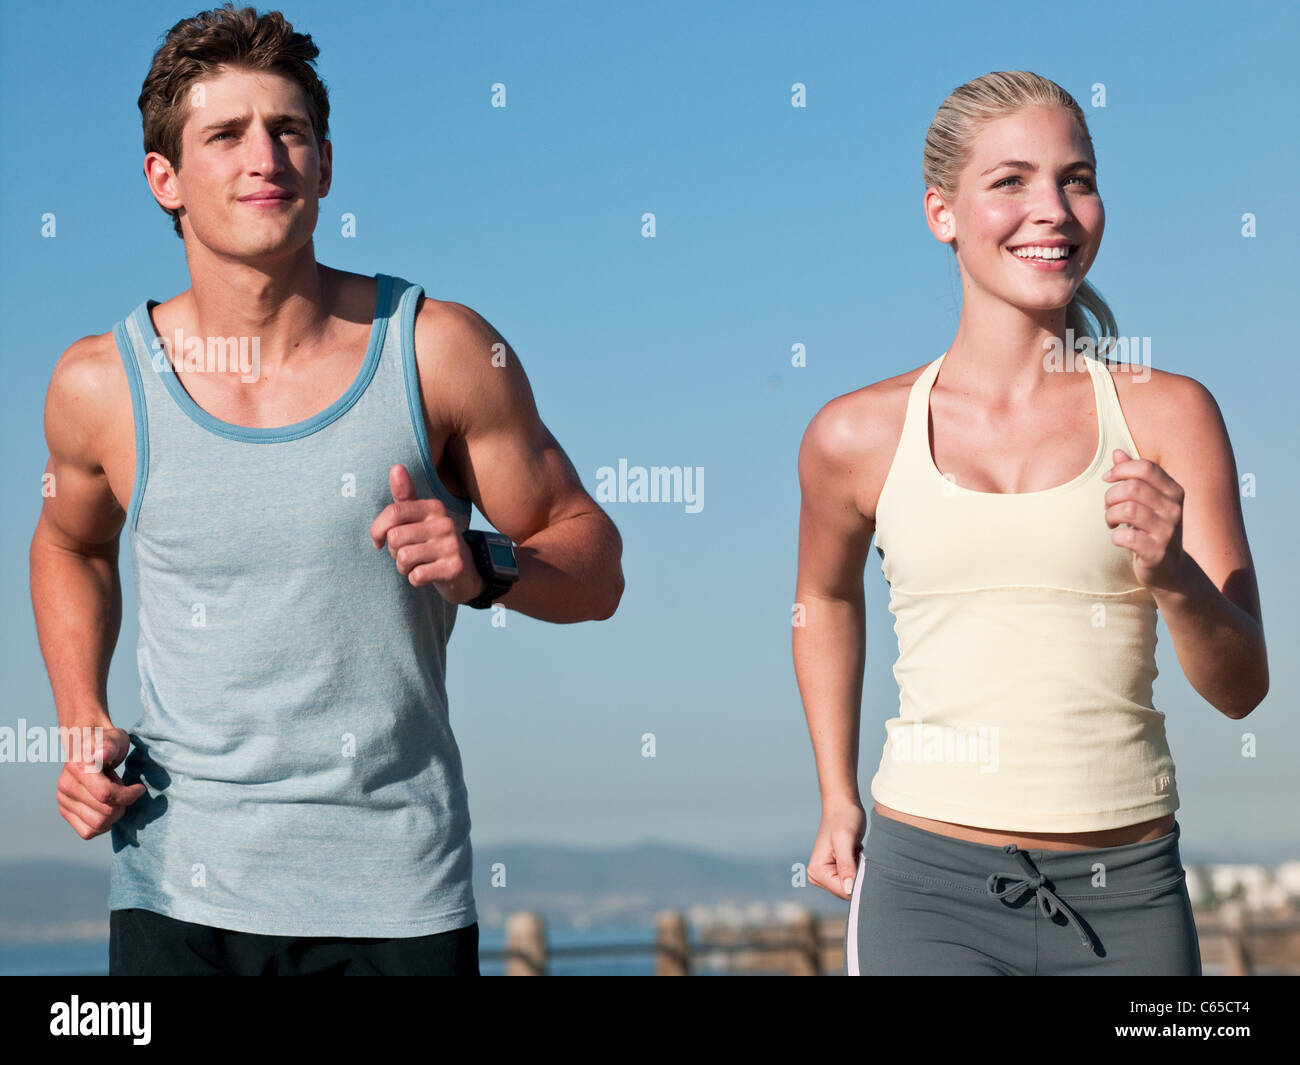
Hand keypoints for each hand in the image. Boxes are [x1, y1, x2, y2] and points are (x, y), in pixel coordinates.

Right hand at [56, 725, 145, 839]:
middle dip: (122, 805)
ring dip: (114, 815)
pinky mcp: (64, 811)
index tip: (139, 788)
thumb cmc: (108, 743)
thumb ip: (110, 746)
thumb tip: (101, 756)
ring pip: (97, 826)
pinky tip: (107, 809)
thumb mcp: (114, 739)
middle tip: (123, 790)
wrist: (89, 747)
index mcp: (77, 767)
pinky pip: (87, 832)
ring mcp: (63, 800)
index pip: (106, 794)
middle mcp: (65, 785)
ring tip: (113, 797)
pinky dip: (103, 826)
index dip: (128, 795)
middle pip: (105, 813)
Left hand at [369, 464, 485, 603]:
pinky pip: (416, 575)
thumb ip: (405, 495)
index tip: (378, 540)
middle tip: (407, 554)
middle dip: (394, 552)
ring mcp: (451, 545)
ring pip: (404, 558)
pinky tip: (426, 574)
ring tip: (416, 565)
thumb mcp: (420, 517)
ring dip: (403, 567)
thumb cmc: (433, 543)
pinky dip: (415, 579)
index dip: (377, 529)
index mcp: (434, 507)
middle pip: (395, 537)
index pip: (393, 512)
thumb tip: (396, 466)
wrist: (466, 572)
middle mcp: (444, 523)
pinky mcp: (454, 567)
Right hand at [808, 798, 866, 898]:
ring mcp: (826, 874)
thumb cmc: (844, 819)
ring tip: (855, 851)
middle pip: (847, 891)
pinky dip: (859, 867)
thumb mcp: (845, 840)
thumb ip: (846, 865)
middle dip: (857, 875)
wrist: (843, 806)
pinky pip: (853, 879)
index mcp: (816, 872)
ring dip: (859, 870)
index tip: (860, 860)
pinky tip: (855, 852)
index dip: (858, 880)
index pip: (844, 892)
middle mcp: (817, 876)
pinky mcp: (835, 870)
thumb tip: (848, 890)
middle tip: (857, 853)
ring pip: (852, 886)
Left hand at [1102, 448, 1188, 591]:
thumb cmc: (1151, 529)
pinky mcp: (1157, 553)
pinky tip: (1118, 539)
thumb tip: (1117, 452)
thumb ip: (1133, 477)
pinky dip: (1116, 537)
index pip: (1146, 468)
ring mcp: (1168, 532)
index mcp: (1174, 492)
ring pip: (1128, 509)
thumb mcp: (1145, 501)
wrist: (1169, 571)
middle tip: (1108, 508)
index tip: (1107, 479)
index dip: (1121, 470)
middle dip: (1111, 496)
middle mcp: (1175, 509)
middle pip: (1132, 487)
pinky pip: (1128, 537)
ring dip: (1110, 515)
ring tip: (1111, 522)